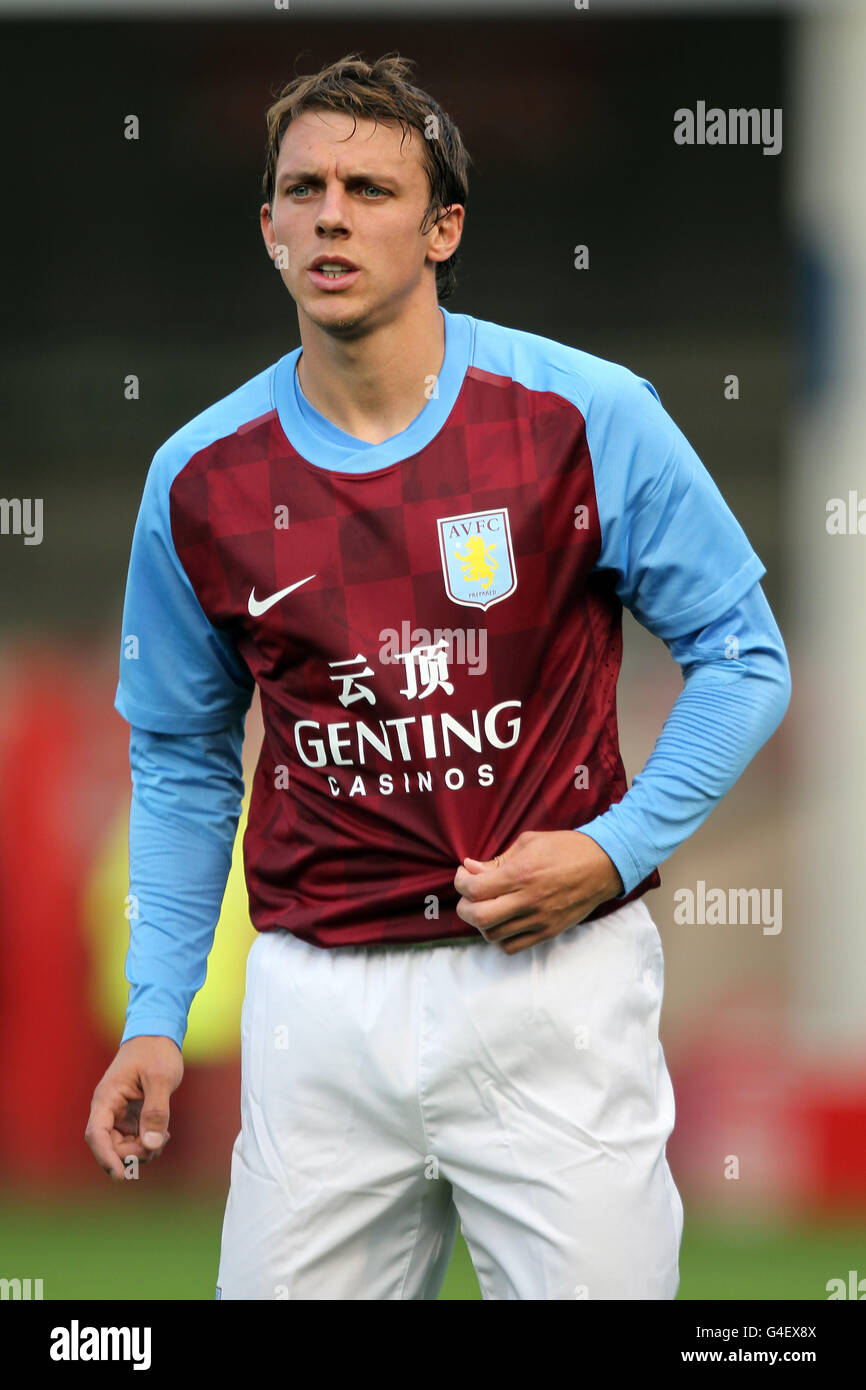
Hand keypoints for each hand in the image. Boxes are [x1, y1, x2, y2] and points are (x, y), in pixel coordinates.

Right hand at [85, 1036, 182, 1181]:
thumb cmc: (156, 1051)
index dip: (105, 1157)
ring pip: (122, 1146)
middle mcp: (108, 1109)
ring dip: (142, 1151)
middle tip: (158, 1144)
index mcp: (107, 1097)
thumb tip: (151, 1144)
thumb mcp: (160, 1078)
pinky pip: (134, 1139)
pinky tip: (164, 1135)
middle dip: (133, 1153)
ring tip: (164, 1138)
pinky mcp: (131, 1116)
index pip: (96, 1134)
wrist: (158, 1034)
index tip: (121, 1174)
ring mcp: (119, 1114)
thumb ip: (156, 1111)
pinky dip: (147, 1143)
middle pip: (110, 1145)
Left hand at [453, 830, 623, 954]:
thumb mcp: (528, 843)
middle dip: (464, 907)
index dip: (460, 883)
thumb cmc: (565, 848)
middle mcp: (528, 900)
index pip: (474, 889)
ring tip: (487, 908)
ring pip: (492, 935)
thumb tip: (470, 868)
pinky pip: (512, 947)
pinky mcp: (548, 932)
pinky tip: (503, 922)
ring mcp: (539, 920)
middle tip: (469, 896)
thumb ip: (497, 860)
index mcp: (520, 874)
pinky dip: (500, 938)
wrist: (602, 865)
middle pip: (478, 917)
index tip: (465, 876)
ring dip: (481, 923)